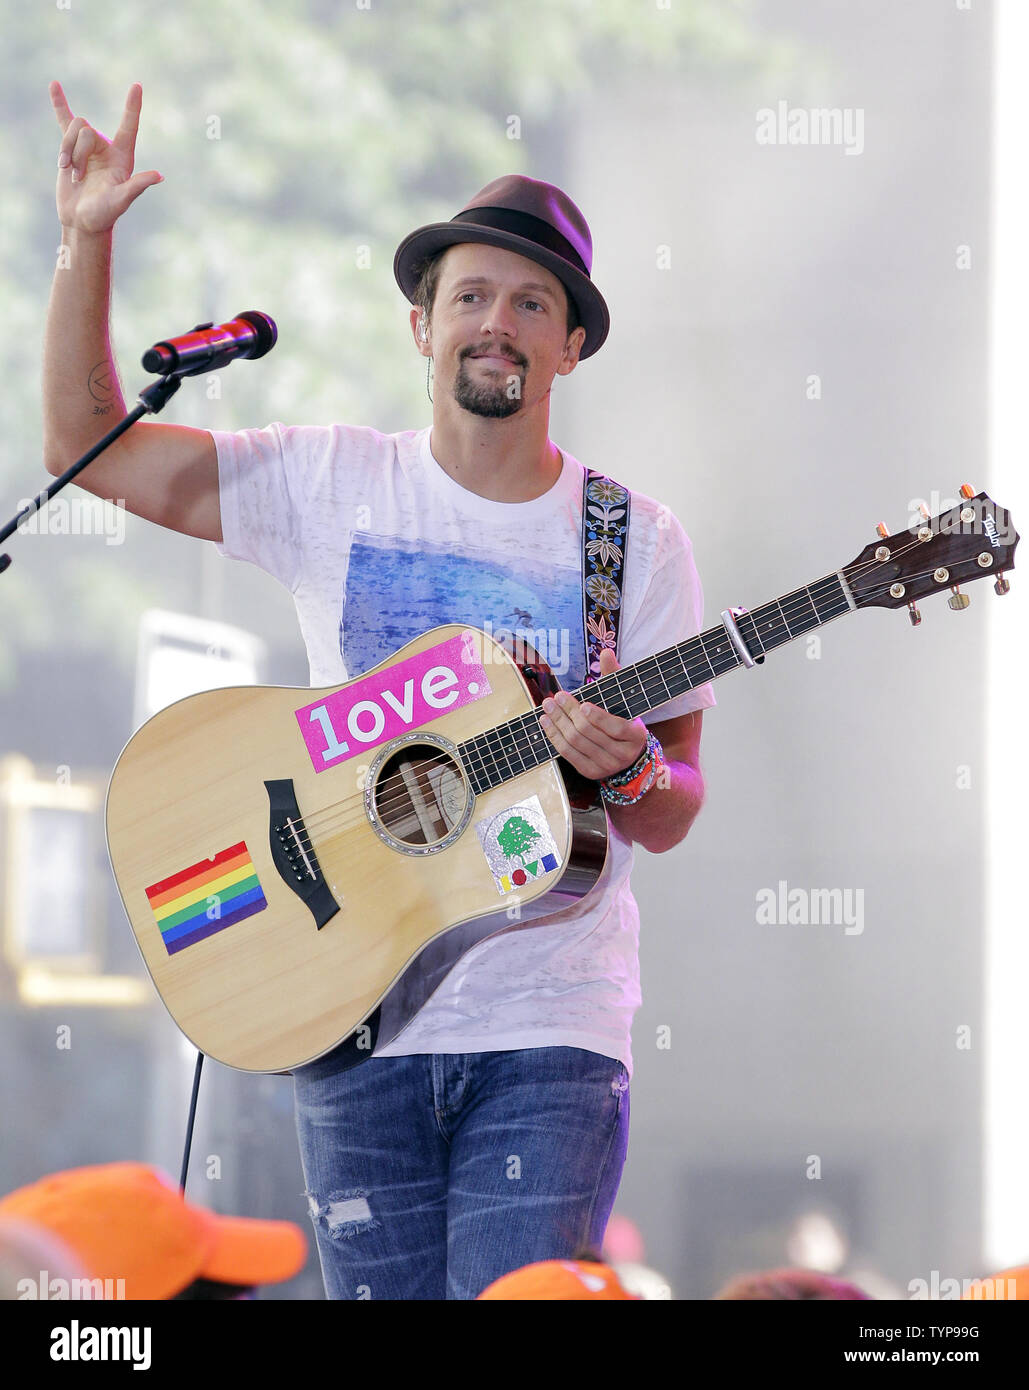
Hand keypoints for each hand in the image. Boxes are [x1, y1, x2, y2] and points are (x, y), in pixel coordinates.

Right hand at [50, 80, 162, 233]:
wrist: (82, 220)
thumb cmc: (105, 213)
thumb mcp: (121, 200)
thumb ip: (137, 186)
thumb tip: (159, 176)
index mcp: (123, 156)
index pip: (129, 126)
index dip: (133, 106)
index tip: (137, 85)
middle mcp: (106, 147)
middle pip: (86, 130)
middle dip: (77, 153)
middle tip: (78, 178)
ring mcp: (88, 146)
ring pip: (71, 130)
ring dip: (66, 153)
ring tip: (70, 175)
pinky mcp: (70, 148)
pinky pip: (64, 120)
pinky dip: (59, 103)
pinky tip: (54, 85)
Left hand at [539, 647, 648, 780]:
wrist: (628, 757)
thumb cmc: (623, 722)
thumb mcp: (623, 701)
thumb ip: (614, 677)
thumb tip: (606, 652)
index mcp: (635, 735)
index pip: (614, 726)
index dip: (597, 716)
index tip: (582, 703)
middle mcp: (622, 754)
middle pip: (589, 732)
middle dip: (569, 713)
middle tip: (556, 697)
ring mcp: (606, 766)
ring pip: (576, 743)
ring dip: (558, 723)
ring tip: (548, 706)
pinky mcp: (591, 772)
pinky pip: (568, 754)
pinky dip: (554, 737)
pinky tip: (546, 723)